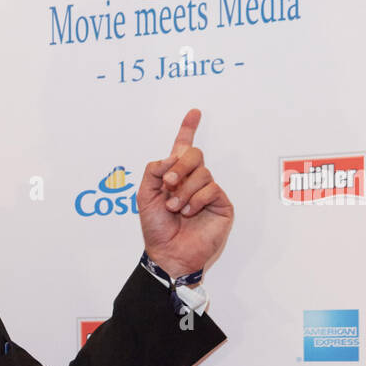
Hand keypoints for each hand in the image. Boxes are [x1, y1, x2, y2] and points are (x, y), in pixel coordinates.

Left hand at [137, 108, 233, 277]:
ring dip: (185, 189)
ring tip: (175, 207)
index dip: (188, 130)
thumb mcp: (144, 196)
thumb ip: (154, 171)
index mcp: (174, 177)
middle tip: (168, 183)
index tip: (194, 112)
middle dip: (180, 166)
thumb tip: (171, 156)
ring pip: (202, 172)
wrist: (167, 253)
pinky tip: (189, 212)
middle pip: (194, 155)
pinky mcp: (220, 204)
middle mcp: (192, 181)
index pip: (182, 149)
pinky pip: (212, 188)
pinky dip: (197, 199)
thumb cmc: (156, 228)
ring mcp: (207, 192)